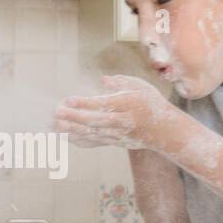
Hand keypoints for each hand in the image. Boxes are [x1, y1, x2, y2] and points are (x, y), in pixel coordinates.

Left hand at [53, 75, 174, 149]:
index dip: (85, 103)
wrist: (165, 131)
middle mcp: (123, 121)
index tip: (69, 100)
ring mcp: (119, 134)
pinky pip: (95, 142)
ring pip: (93, 133)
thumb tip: (102, 79)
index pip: (103, 104)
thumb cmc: (151, 103)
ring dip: (74, 130)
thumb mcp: (140, 86)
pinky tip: (66, 136)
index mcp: (128, 104)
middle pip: (96, 121)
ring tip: (57, 125)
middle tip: (57, 113)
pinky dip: (80, 140)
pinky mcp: (116, 142)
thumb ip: (120, 82)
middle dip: (75, 118)